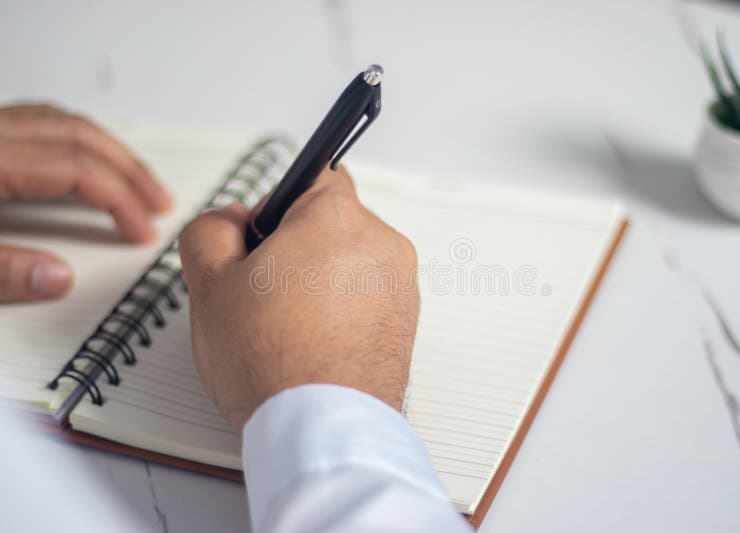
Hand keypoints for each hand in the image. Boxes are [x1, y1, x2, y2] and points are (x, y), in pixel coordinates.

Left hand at [0, 104, 171, 301]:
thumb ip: (1, 271)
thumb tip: (57, 279)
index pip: (77, 167)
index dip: (121, 198)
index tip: (142, 230)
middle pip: (79, 136)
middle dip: (129, 170)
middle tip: (159, 202)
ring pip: (60, 121)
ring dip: (105, 150)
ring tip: (131, 179)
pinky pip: (37, 122)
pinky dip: (72, 139)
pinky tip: (78, 159)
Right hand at [179, 166, 418, 432]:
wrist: (323, 428)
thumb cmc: (272, 361)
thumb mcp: (210, 284)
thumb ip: (211, 230)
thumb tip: (231, 221)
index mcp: (337, 219)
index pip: (315, 174)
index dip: (279, 202)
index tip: (264, 233)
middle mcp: (381, 244)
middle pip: (332, 223)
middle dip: (296, 246)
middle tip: (263, 289)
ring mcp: (400, 286)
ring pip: (349, 263)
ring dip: (320, 281)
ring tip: (288, 325)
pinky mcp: (406, 322)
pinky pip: (368, 297)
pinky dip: (343, 310)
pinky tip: (314, 342)